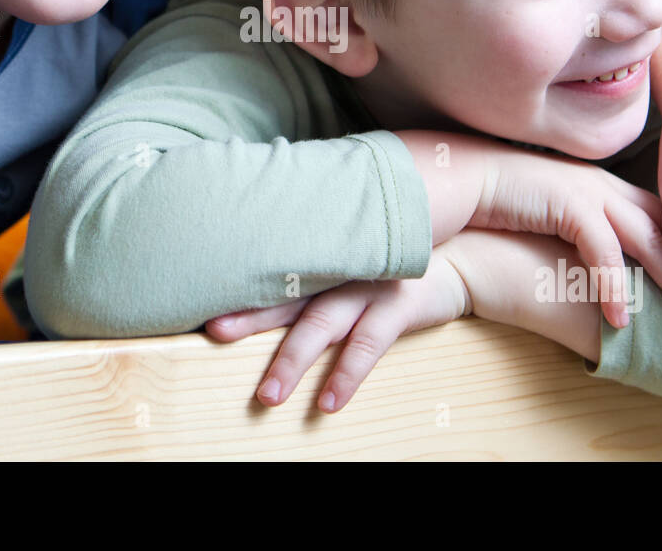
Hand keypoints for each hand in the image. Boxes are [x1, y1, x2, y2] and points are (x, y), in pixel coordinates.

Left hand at [206, 245, 470, 412]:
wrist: (459, 258)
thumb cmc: (390, 267)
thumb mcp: (352, 261)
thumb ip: (315, 270)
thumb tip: (265, 287)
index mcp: (323, 258)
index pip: (272, 271)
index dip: (239, 287)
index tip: (202, 304)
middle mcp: (338, 269)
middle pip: (286, 293)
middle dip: (250, 316)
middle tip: (214, 334)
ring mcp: (367, 286)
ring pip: (321, 324)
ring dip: (292, 360)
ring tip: (268, 396)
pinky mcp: (398, 305)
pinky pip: (368, 344)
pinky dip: (347, 374)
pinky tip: (330, 402)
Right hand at [475, 147, 661, 327]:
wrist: (460, 178)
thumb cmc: (500, 202)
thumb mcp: (552, 213)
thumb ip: (580, 229)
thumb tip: (596, 266)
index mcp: (603, 185)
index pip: (660, 214)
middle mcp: (604, 185)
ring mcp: (589, 191)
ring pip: (648, 239)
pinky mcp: (568, 204)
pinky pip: (604, 252)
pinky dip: (616, 287)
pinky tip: (620, 319)